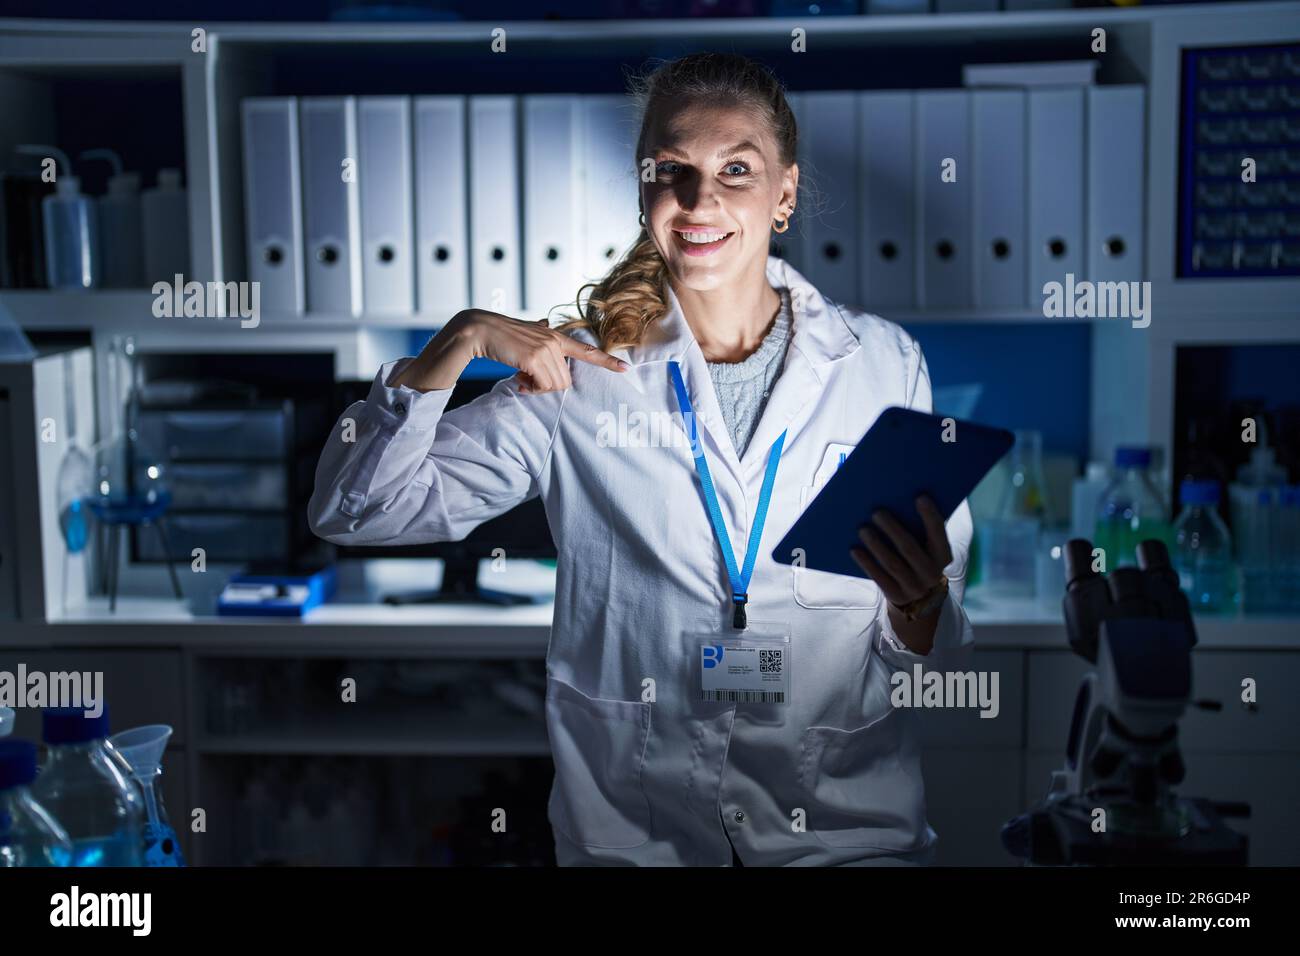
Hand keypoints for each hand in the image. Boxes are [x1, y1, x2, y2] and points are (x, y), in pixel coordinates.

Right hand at [392, 310, 627, 392]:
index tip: (625, 369)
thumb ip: (539, 332)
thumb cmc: (498, 334)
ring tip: (521, 379)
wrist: (477, 330)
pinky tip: (517, 381)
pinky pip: (541, 385)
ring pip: (555, 385)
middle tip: (527, 383)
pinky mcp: (534, 358)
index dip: (606, 361)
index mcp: (554, 336)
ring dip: (537, 388)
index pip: (586, 350)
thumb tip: (544, 320)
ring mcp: (545, 349)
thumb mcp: (524, 332)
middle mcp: (554, 341)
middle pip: (565, 380)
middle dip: (547, 387)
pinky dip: (529, 388)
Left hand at [849, 495, 952, 611]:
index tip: (920, 497)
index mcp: (943, 555)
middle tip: (877, 512)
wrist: (920, 599)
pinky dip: (867, 563)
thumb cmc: (920, 559)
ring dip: (876, 545)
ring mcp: (914, 587)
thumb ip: (921, 530)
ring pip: (892, 564)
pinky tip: (855, 550)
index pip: (939, 534)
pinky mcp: (896, 595)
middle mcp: (931, 572)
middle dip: (893, 529)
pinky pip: (879, 578)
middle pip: (910, 549)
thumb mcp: (928, 549)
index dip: (930, 516)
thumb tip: (899, 502)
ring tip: (863, 529)